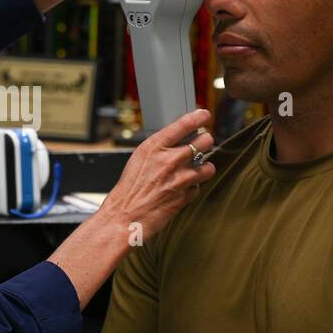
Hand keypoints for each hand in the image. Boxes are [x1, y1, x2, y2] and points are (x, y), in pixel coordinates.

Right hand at [99, 108, 215, 243]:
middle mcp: (170, 160)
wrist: (124, 217)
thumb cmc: (128, 190)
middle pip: (204, 141)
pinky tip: (182, 189)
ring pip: (208, 166)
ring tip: (196, 170)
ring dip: (204, 167)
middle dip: (205, 142)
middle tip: (202, 145)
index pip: (184, 124)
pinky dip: (192, 188)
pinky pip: (198, 187)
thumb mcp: (138, 160)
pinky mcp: (185, 196)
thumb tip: (176, 141)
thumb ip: (158, 149)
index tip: (204, 116)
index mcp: (154, 147)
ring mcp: (180, 179)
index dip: (199, 117)